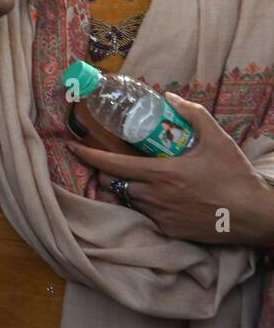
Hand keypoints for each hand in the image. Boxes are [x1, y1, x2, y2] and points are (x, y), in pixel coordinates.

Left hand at [73, 93, 273, 244]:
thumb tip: (169, 96)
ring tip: (139, 178)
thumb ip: (192, 113)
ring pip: (128, 200)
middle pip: (111, 184)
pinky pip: (146, 216)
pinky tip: (160, 196)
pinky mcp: (168, 231)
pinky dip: (146, 205)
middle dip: (104, 173)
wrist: (255, 216)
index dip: (87, 155)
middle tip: (111, 162)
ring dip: (125, 189)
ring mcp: (160, 217)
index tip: (72, 146)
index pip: (111, 165)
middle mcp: (154, 197)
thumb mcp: (217, 138)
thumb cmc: (235, 176)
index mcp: (160, 173)